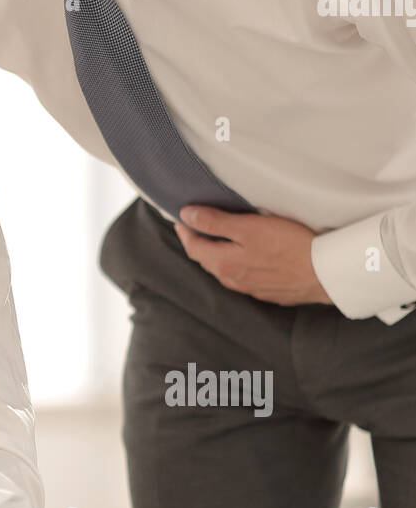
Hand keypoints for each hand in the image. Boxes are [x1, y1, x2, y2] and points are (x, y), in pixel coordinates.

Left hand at [173, 207, 333, 306]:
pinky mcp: (270, 292)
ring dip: (218, 256)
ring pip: (227, 271)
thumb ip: (215, 222)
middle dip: (199, 245)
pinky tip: (247, 258)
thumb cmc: (289, 246)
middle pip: (208, 261)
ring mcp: (252, 289)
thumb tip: (187, 216)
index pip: (194, 249)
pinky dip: (238, 265)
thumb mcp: (248, 227)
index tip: (181, 221)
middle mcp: (234, 281)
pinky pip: (246, 277)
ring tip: (217, 242)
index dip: (185, 233)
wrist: (326, 273)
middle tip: (196, 229)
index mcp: (224, 265)